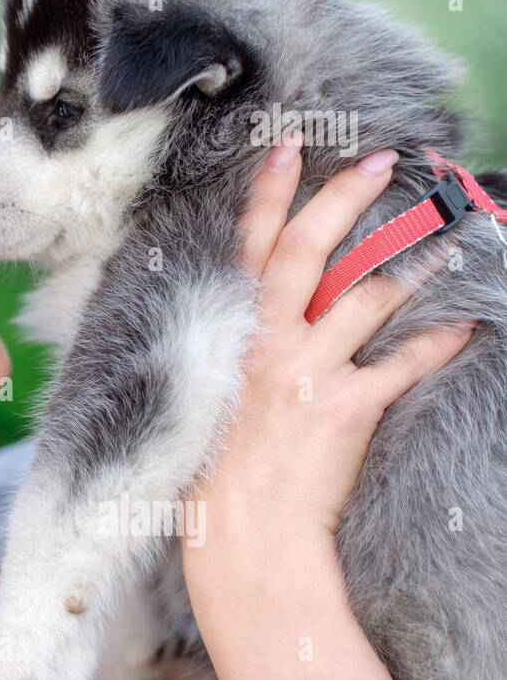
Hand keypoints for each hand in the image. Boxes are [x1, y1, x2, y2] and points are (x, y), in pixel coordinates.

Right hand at [181, 130, 475, 679]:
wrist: (241, 533)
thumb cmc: (220, 465)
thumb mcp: (214, 391)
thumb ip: (242, 342)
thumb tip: (277, 308)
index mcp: (228, 335)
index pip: (246, 249)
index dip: (269, 195)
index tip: (291, 147)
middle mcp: (263, 344)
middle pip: (304, 253)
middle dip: (342, 200)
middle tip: (384, 162)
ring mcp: (304, 374)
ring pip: (364, 298)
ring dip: (410, 262)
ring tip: (448, 235)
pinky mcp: (344, 410)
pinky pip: (402, 362)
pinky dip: (438, 340)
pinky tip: (466, 322)